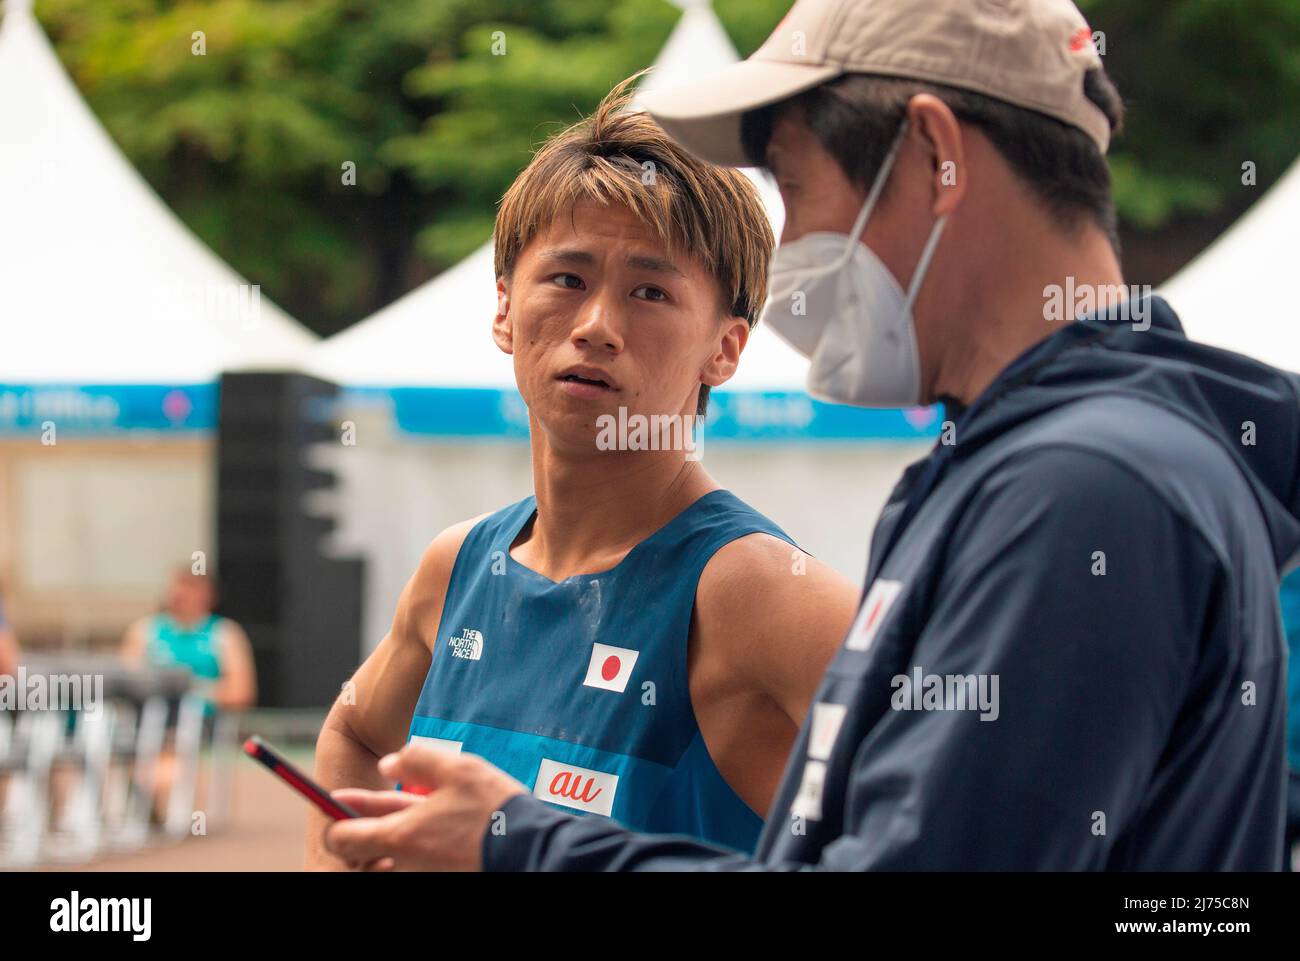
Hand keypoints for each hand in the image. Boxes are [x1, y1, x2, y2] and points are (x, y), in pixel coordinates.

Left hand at [323, 744, 526, 870]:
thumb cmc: (493, 810)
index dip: (336, 817)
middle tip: (377, 800)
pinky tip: (438, 821)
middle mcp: (406, 863)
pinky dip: (420, 840)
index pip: (340, 838)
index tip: (339, 801)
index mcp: (401, 837)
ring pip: (395, 849)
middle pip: (366, 846)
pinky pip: (417, 856)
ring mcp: (424, 873)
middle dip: (367, 822)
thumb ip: (415, 760)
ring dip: (398, 829)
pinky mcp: (442, 875)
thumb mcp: (456, 769)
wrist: (531, 849)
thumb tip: (388, 764)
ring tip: (417, 805)